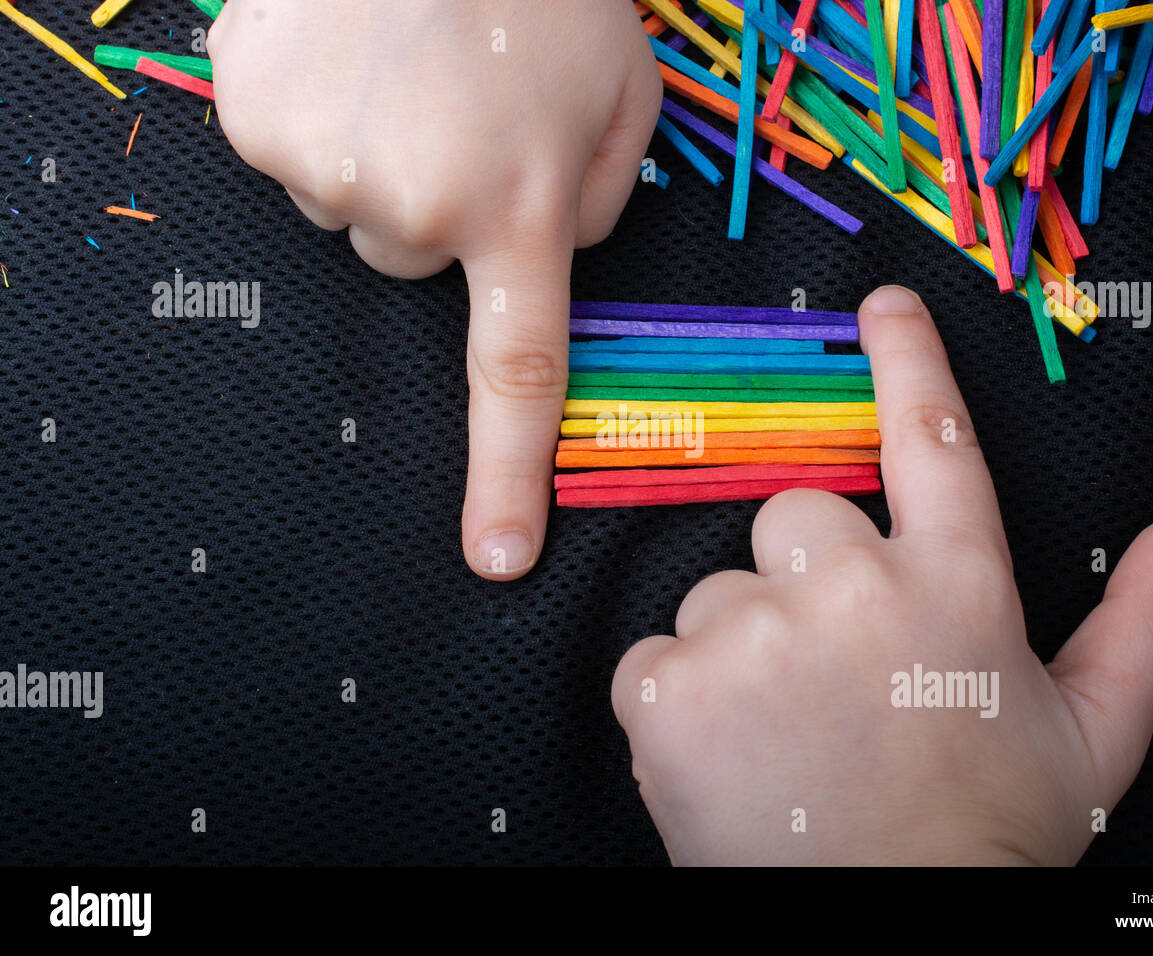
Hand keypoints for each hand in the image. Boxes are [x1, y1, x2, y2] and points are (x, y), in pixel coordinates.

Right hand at [208, 0, 661, 578]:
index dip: (507, 476)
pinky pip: (282, 149)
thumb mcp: (626, 98)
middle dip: (434, 201)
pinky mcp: (247, 110)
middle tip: (456, 106)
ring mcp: (319, 158)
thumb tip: (540, 258)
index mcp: (519, 209)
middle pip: (407, 259)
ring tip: (404, 63)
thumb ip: (596, 205)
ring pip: (344, 204)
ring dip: (374, 151)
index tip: (498, 560)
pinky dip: (311, 109)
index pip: (517, 375)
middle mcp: (415, 204)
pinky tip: (348, 45)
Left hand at [611, 285, 1152, 864]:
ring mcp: (752, 634)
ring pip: (720, 593)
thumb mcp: (1093, 734)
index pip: (932, 439)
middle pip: (794, 515)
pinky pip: (657, 655)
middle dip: (806, 576)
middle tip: (832, 668)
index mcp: (955, 585)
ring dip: (742, 647)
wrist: (888, 926)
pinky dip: (680, 698)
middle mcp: (852, 587)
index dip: (907, 361)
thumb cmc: (988, 829)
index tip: (878, 304)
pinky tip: (732, 754)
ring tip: (787, 731)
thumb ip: (1144, 622)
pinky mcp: (669, 686)